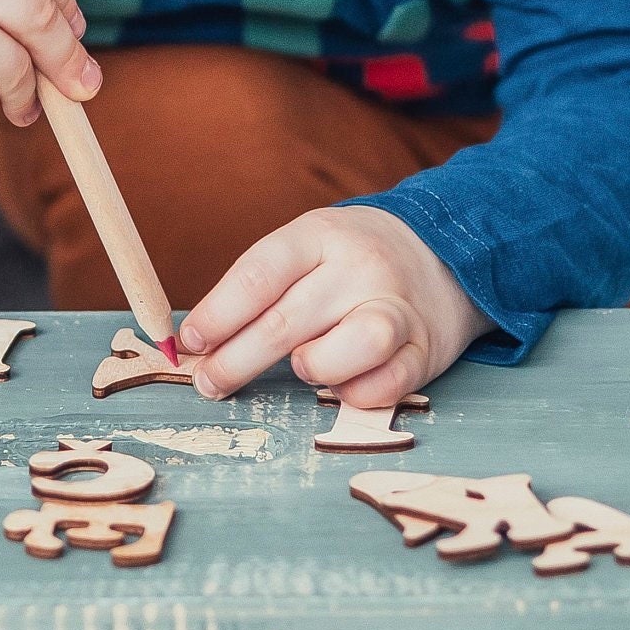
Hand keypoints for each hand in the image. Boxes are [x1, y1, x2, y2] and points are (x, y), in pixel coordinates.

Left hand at [179, 204, 481, 404]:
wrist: (441, 256)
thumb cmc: (349, 263)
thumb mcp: (306, 250)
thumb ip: (258, 289)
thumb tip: (197, 345)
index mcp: (319, 235)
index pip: (258, 276)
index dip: (216, 315)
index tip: (188, 344)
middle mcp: (360, 267)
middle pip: (287, 321)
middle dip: (236, 361)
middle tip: (208, 384)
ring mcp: (397, 306)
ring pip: (351, 347)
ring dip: (311, 367)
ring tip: (299, 367)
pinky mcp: (424, 348)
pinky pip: (386, 385)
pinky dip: (355, 394)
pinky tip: (341, 384)